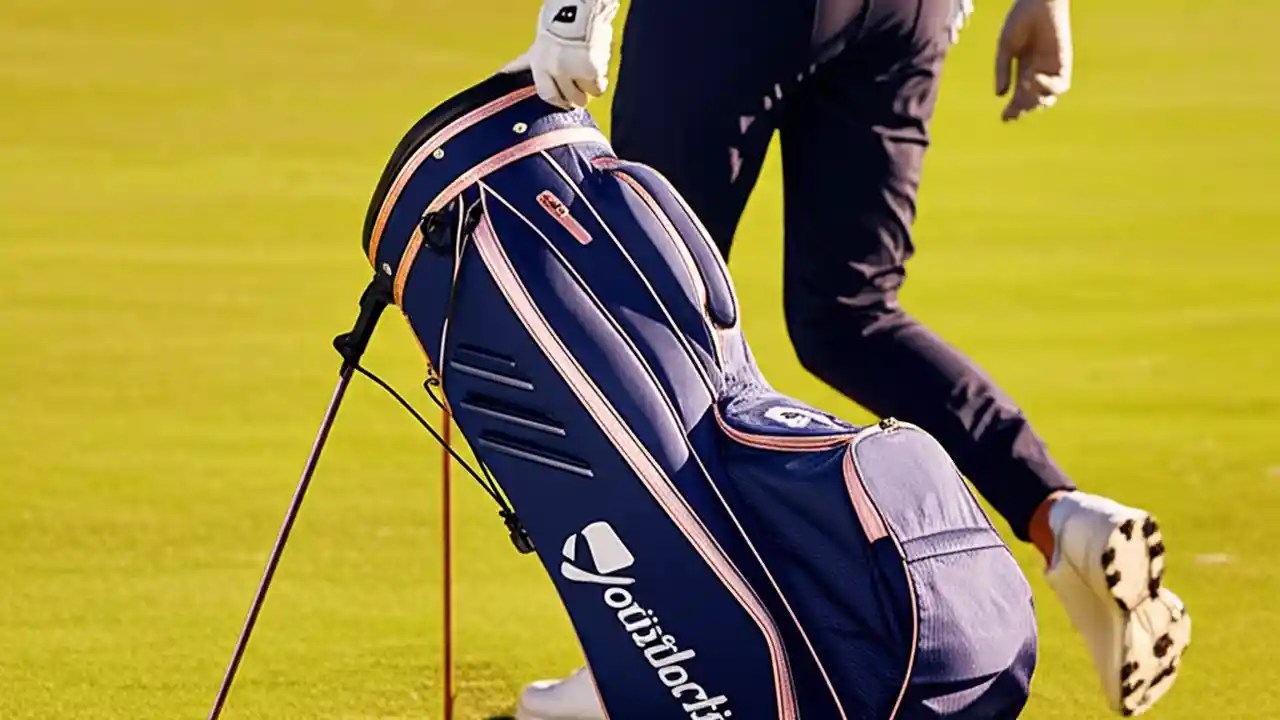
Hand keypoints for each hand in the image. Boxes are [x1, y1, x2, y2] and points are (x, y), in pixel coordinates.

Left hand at [502, 0, 619, 108]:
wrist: (580, 9)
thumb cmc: (557, 21)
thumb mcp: (537, 45)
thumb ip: (525, 62)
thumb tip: (503, 73)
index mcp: (540, 65)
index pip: (548, 95)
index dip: (558, 100)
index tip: (564, 101)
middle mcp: (557, 71)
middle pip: (571, 99)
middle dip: (577, 98)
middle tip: (582, 92)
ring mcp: (575, 72)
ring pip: (588, 94)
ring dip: (591, 86)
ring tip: (592, 73)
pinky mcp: (593, 70)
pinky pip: (599, 86)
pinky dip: (601, 79)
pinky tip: (599, 67)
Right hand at [995, 0, 1072, 121]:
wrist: (1038, 2)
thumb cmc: (1019, 19)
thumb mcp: (1005, 48)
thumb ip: (1003, 70)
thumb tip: (1000, 95)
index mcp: (1023, 68)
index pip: (1019, 95)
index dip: (1013, 109)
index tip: (1004, 118)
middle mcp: (1039, 71)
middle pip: (1033, 100)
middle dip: (1023, 109)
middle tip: (1013, 111)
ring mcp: (1052, 68)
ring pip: (1048, 98)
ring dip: (1035, 100)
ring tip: (1024, 87)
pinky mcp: (1063, 63)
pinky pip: (1060, 85)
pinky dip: (1047, 87)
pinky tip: (1034, 77)